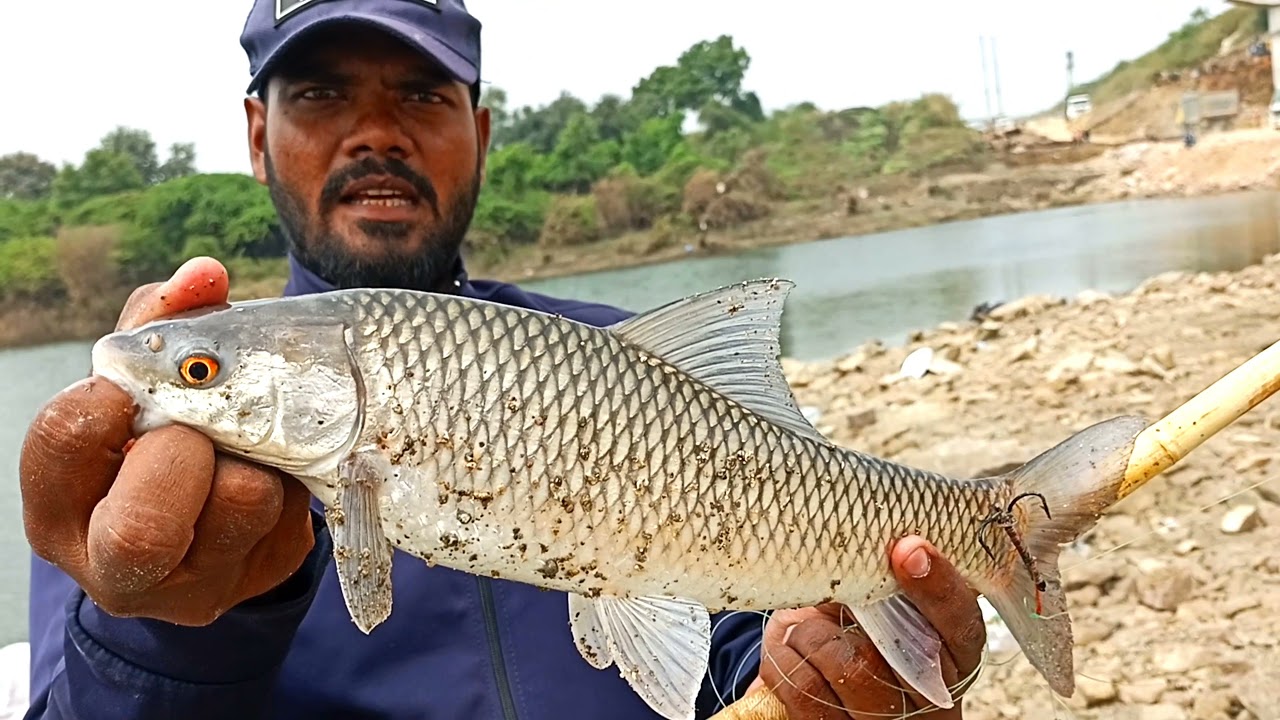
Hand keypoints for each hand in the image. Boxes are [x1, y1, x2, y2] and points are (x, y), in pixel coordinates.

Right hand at [19, 257, 315, 625]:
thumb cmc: (162, 433)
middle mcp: (115, 567)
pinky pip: (296, 504)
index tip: (131, 384)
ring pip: (243, 503)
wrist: (217, 515)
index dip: (103, 400)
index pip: (60, 443)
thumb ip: (160, 324)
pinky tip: (282, 462)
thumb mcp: (144, 386)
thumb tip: (204, 277)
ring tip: (249, 438)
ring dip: (256, 449)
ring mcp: (197, 584)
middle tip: (201, 426)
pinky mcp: (265, 572)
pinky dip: (296, 465)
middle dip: (185, 451)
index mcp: (61, 511)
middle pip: (143, 526)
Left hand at [750, 537, 985, 718]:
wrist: (828, 683)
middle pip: (896, 651)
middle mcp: (928, 695)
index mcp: (952, 651)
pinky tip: (789, 646)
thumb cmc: (860, 627)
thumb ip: (885, 575)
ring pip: (844, 667)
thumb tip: (866, 533)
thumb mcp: (882, 598)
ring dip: (809, 633)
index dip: (937, 587)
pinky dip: (784, 657)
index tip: (908, 548)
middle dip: (847, 612)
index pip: (961, 623)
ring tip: (805, 624)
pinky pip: (802, 691)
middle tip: (828, 596)